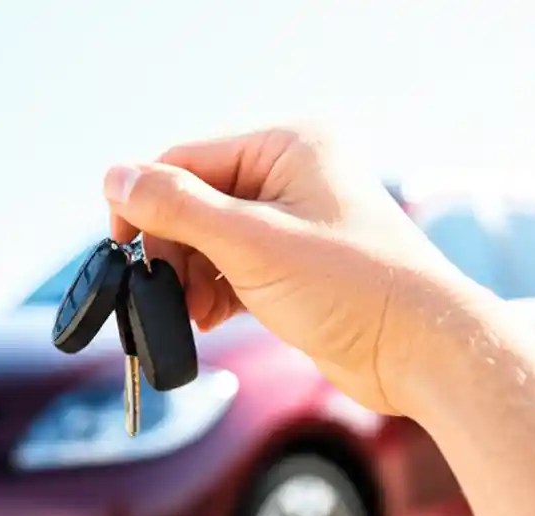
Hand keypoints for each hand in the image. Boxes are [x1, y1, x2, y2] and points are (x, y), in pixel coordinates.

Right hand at [103, 127, 467, 414]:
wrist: (419, 352)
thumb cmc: (352, 288)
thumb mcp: (252, 243)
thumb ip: (178, 209)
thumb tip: (115, 178)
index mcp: (289, 145)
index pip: (187, 161)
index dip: (147, 204)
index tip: (122, 250)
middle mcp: (292, 174)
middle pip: (195, 201)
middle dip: (174, 251)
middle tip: (164, 294)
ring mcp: (295, 221)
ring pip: (211, 239)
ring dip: (191, 278)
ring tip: (193, 314)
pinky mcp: (296, 266)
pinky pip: (233, 267)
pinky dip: (213, 293)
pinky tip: (208, 319)